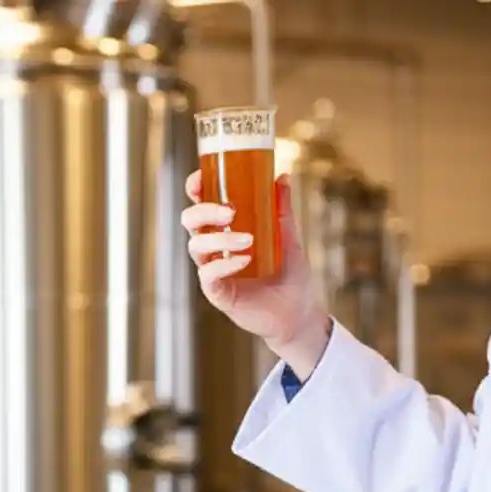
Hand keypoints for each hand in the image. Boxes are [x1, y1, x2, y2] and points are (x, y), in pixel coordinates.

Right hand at [181, 171, 331, 379]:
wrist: (300, 314)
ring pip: (196, 246)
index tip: (201, 179)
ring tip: (248, 240)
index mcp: (226, 231)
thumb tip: (282, 177)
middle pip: (190, 221)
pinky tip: (243, 260)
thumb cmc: (291, 277)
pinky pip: (208, 274)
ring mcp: (214, 271)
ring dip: (219, 239)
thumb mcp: (289, 237)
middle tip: (230, 212)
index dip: (195, 188)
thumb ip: (282, 210)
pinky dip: (223, 264)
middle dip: (204, 211)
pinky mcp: (218, 293)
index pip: (201, 205)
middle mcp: (215, 249)